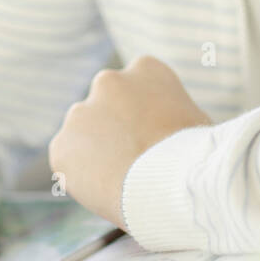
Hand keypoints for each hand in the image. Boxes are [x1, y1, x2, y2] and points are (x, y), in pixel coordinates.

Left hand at [48, 55, 211, 225]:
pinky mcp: (61, 146)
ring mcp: (80, 113)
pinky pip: (70, 164)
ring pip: (85, 136)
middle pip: (108, 108)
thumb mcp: (198, 122)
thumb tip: (169, 130)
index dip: (146, 118)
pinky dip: (83, 178)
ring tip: (126, 181)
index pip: (139, 89)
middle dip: (116, 131)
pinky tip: (108, 190)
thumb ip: (173, 116)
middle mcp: (108, 81)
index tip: (154, 140)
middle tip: (136, 162)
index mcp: (146, 69)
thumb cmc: (197, 156)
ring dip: (98, 153)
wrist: (173, 183)